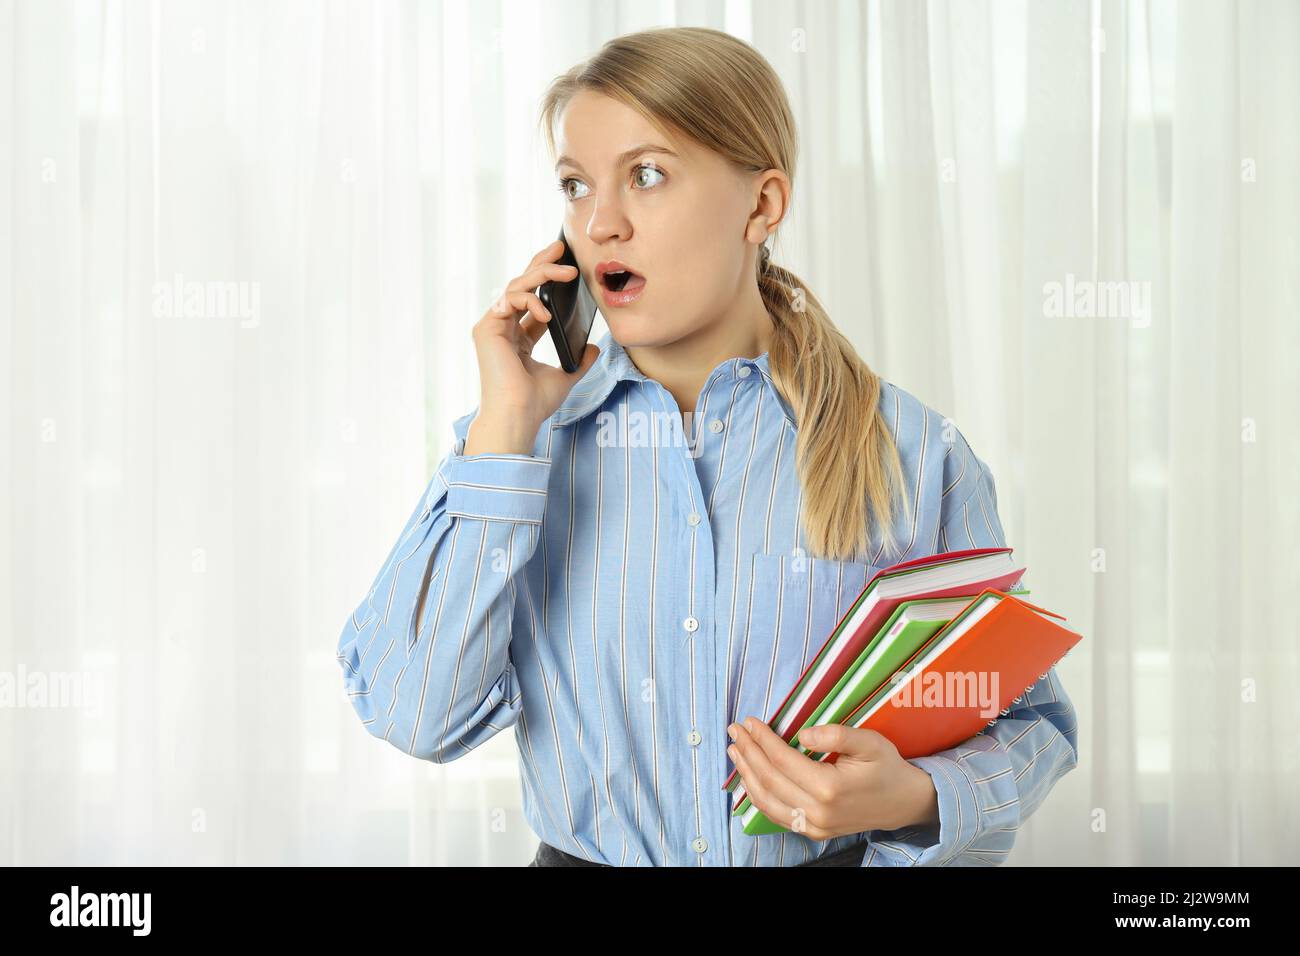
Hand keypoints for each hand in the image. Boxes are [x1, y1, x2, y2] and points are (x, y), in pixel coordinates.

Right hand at [465, 237, 601, 454]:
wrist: (517, 416)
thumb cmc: (535, 402)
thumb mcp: (566, 376)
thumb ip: (579, 360)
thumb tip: (595, 347)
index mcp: (518, 338)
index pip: (534, 300)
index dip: (548, 280)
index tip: (567, 264)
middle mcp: (504, 328)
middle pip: (522, 285)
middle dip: (542, 263)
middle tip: (562, 246)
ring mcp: (493, 327)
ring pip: (516, 286)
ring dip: (542, 274)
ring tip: (567, 273)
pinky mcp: (486, 328)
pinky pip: (509, 300)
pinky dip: (529, 301)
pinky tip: (547, 314)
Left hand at [726, 718, 939, 839]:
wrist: (903, 803)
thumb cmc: (886, 768)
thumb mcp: (869, 742)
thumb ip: (836, 735)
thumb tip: (803, 734)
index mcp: (830, 788)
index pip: (783, 760)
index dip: (762, 739)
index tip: (749, 722)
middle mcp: (818, 812)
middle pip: (769, 779)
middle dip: (748, 752)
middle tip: (735, 731)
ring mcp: (814, 826)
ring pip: (767, 801)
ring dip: (747, 774)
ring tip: (736, 751)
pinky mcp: (813, 833)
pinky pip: (777, 815)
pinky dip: (758, 796)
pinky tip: (750, 777)